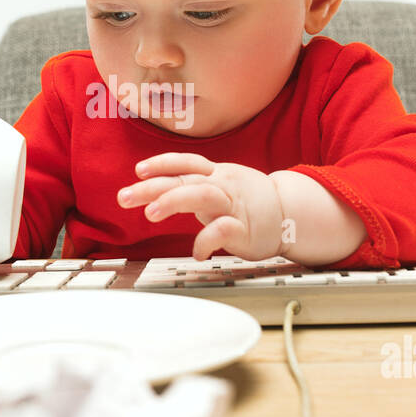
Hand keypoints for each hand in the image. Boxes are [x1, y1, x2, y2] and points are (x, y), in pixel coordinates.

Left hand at [116, 152, 286, 261]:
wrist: (291, 214)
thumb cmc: (249, 202)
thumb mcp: (220, 186)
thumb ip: (192, 186)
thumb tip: (156, 189)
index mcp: (215, 174)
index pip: (185, 162)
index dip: (162, 164)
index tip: (138, 170)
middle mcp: (222, 185)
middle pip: (184, 180)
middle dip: (152, 187)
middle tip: (124, 197)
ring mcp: (233, 205)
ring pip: (202, 195)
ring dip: (173, 201)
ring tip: (150, 213)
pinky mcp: (244, 229)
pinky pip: (222, 231)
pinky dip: (205, 242)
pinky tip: (197, 254)